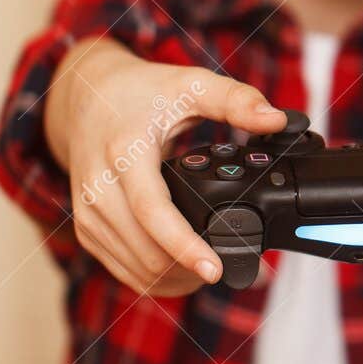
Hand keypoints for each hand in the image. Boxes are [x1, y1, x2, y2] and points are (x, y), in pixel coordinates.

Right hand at [45, 37, 286, 294]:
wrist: (86, 99)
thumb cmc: (139, 93)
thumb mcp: (189, 84)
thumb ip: (235, 100)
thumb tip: (276, 119)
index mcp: (125, 154)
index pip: (152, 211)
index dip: (184, 245)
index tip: (214, 268)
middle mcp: (99, 189)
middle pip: (146, 250)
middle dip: (191, 269)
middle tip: (236, 264)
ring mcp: (89, 214)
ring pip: (135, 268)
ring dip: (176, 279)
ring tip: (214, 270)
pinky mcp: (88, 229)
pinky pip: (122, 269)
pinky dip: (156, 278)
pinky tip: (183, 272)